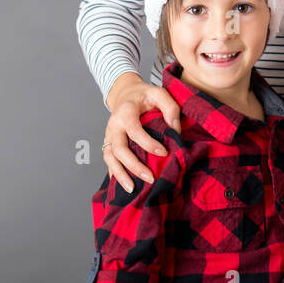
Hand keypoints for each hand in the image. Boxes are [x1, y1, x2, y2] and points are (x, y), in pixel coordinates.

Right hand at [104, 72, 181, 192]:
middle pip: (118, 149)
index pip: (134, 130)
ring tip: (133, 189)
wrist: (126, 93)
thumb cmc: (144, 95)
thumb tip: (175, 130)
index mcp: (126, 112)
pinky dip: (114, 174)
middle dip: (133, 165)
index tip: (164, 153)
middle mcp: (114, 125)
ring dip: (120, 174)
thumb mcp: (159, 93)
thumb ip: (170, 107)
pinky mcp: (109, 143)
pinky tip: (124, 185)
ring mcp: (109, 135)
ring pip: (110, 158)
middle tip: (150, 178)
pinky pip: (108, 160)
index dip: (148, 143)